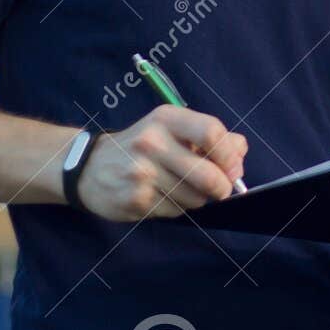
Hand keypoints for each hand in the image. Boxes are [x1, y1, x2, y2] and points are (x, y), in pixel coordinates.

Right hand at [76, 105, 246, 220]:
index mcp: (166, 118)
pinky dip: (178, 208)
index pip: (211, 131)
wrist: (90, 167)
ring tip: (183, 188)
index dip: (229, 154)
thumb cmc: (144, 146)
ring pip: (195, 197)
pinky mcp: (135, 199)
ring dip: (199, 198)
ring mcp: (142, 172)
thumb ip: (210, 137)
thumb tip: (240, 154)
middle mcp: (152, 142)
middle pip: (208, 173)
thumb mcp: (173, 129)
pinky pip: (176, 211)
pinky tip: (163, 197)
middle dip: (222, 187)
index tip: (234, 167)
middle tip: (221, 189)